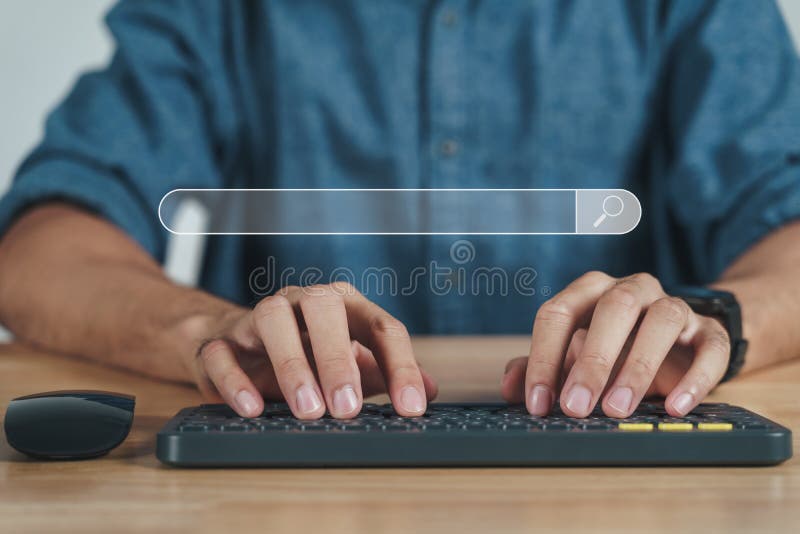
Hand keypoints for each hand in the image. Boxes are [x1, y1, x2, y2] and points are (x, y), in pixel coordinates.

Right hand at [185, 282, 436, 418]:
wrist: (237, 345)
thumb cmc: (306, 353)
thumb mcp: (354, 362)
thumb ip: (386, 373)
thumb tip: (430, 391)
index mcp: (345, 305)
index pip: (381, 327)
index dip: (401, 366)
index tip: (411, 407)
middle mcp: (304, 301)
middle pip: (326, 310)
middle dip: (339, 359)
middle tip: (349, 409)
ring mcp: (259, 315)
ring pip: (273, 320)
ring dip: (292, 365)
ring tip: (309, 410)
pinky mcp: (222, 341)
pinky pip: (224, 352)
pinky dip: (236, 380)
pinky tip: (253, 408)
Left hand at [501, 272, 730, 417]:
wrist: (679, 343)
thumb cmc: (615, 348)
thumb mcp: (573, 357)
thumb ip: (542, 366)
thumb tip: (513, 388)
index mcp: (590, 290)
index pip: (558, 312)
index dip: (544, 358)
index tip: (538, 403)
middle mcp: (632, 289)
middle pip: (612, 309)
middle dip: (591, 360)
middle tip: (576, 406)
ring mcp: (674, 306)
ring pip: (661, 320)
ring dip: (638, 366)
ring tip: (618, 409)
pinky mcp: (709, 331)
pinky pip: (710, 347)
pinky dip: (695, 377)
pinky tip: (675, 406)